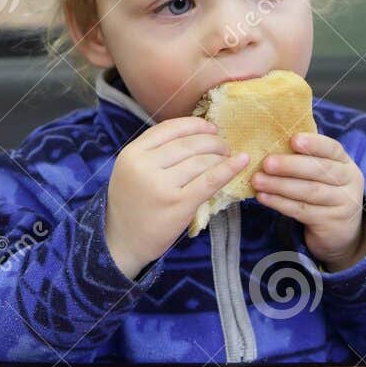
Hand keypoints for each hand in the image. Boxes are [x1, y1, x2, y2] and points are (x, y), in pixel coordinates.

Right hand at [104, 118, 249, 279]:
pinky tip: (241, 161)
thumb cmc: (131, 204)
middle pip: (187, 144)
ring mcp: (161, 185)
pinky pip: (209, 180)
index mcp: (132, 153)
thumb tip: (194, 134)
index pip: (169, 129)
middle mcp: (144, 166)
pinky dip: (228, 169)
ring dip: (220, 156)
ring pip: (200, 160)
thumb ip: (153, 152)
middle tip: (223, 146)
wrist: (123, 241)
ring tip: (227, 158)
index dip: (194, 125)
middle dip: (212, 141)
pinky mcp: (179, 204)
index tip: (210, 128)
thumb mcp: (130, 170)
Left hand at [251, 132, 365, 271]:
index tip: (293, 139)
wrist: (340, 231)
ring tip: (257, 181)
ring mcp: (343, 203)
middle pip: (320, 170)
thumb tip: (270, 140)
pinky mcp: (332, 222)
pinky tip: (263, 197)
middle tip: (266, 163)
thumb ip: (304, 159)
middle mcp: (349, 181)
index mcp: (345, 163)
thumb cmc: (322, 193)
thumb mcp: (321, 174)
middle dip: (291, 165)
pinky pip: (302, 211)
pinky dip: (280, 203)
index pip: (332, 148)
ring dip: (280, 185)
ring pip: (310, 191)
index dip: (314, 143)